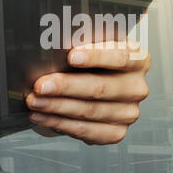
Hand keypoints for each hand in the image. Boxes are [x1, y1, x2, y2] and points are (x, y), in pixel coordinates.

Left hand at [25, 39, 150, 144]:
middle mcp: (137, 87)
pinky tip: (41, 116)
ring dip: (57, 107)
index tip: (71, 56)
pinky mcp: (116, 132)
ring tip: (34, 101)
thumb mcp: (91, 43)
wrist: (94, 81)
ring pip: (90, 111)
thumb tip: (54, 40)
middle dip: (66, 87)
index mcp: (138, 59)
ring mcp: (129, 112)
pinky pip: (86, 131)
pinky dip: (60, 123)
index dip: (96, 56)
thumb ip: (81, 40)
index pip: (121, 57)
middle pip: (101, 88)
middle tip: (40, 85)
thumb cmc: (89, 57)